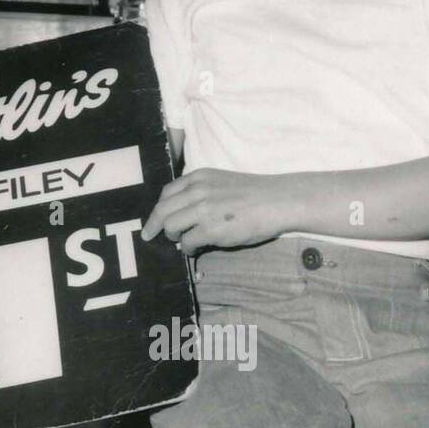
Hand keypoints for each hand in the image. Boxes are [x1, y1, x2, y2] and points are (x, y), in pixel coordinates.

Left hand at [141, 168, 290, 254]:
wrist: (278, 200)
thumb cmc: (254, 193)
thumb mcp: (220, 182)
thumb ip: (200, 192)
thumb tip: (183, 213)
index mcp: (199, 177)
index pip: (167, 192)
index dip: (158, 208)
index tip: (154, 219)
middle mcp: (197, 190)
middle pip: (162, 209)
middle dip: (154, 225)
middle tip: (150, 236)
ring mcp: (203, 210)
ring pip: (170, 226)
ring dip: (173, 237)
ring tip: (182, 242)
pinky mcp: (211, 229)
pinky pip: (187, 242)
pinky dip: (188, 248)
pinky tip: (195, 250)